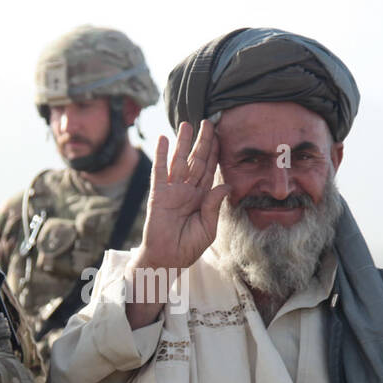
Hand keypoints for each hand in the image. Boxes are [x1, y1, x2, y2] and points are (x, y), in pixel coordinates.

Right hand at [126, 121, 227, 328]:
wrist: (167, 260)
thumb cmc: (188, 247)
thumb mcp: (208, 229)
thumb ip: (214, 206)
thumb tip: (224, 184)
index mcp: (202, 198)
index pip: (210, 171)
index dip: (215, 154)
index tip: (221, 136)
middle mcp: (188, 190)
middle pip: (197, 161)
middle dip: (203, 142)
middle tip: (208, 122)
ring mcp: (172, 190)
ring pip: (179, 161)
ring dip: (183, 143)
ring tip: (187, 124)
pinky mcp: (158, 194)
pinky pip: (159, 171)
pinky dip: (160, 155)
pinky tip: (162, 139)